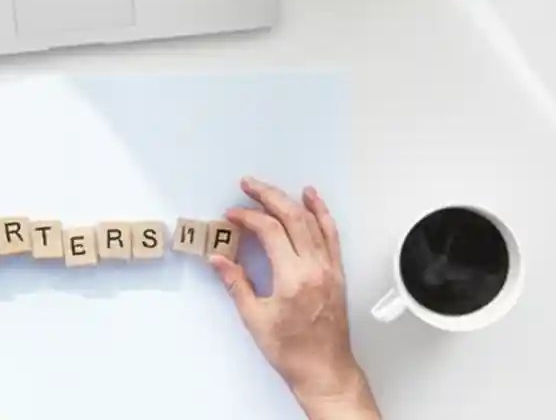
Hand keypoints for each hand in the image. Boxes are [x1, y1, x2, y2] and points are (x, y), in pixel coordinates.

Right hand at [210, 178, 379, 419]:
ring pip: (312, 221)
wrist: (324, 370)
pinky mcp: (337, 272)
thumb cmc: (292, 351)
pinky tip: (313, 200)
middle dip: (267, 196)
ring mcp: (329, 268)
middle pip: (292, 217)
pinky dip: (321, 213)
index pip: (269, 231)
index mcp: (293, 278)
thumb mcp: (255, 319)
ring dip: (291, 199)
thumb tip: (218, 260)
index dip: (248, 217)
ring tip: (272, 187)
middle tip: (248, 185)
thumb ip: (236, 284)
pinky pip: (331, 234)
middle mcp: (315, 267)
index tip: (232, 215)